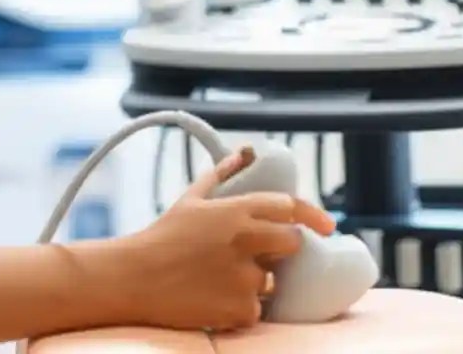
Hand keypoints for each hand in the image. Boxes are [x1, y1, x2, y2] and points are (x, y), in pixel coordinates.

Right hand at [118, 147, 336, 331]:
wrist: (133, 277)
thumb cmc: (160, 236)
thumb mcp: (189, 199)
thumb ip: (220, 175)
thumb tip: (244, 153)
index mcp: (234, 211)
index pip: (289, 208)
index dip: (314, 215)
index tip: (329, 224)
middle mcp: (244, 241)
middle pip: (292, 244)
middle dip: (282, 249)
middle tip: (260, 254)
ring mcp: (244, 276)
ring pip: (271, 281)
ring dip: (254, 282)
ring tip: (219, 279)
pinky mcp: (239, 308)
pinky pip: (255, 310)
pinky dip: (240, 308)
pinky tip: (213, 299)